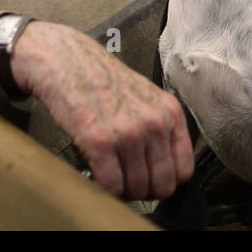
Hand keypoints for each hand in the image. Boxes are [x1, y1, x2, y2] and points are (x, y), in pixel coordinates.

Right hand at [10, 21, 193, 200]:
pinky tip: (97, 174)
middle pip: (162, 184)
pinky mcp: (99, 140)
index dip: (166, 181)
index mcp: (170, 112)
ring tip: (110, 175)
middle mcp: (154, 122)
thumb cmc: (104, 81)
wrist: (67, 60)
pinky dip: (103, 188)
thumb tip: (166, 168)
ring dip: (122, 190)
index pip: (184, 170)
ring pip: (137, 188)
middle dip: (144, 190)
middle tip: (127, 181)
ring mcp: (128, 132)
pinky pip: (111, 184)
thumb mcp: (147, 98)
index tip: (150, 179)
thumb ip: (161, 128)